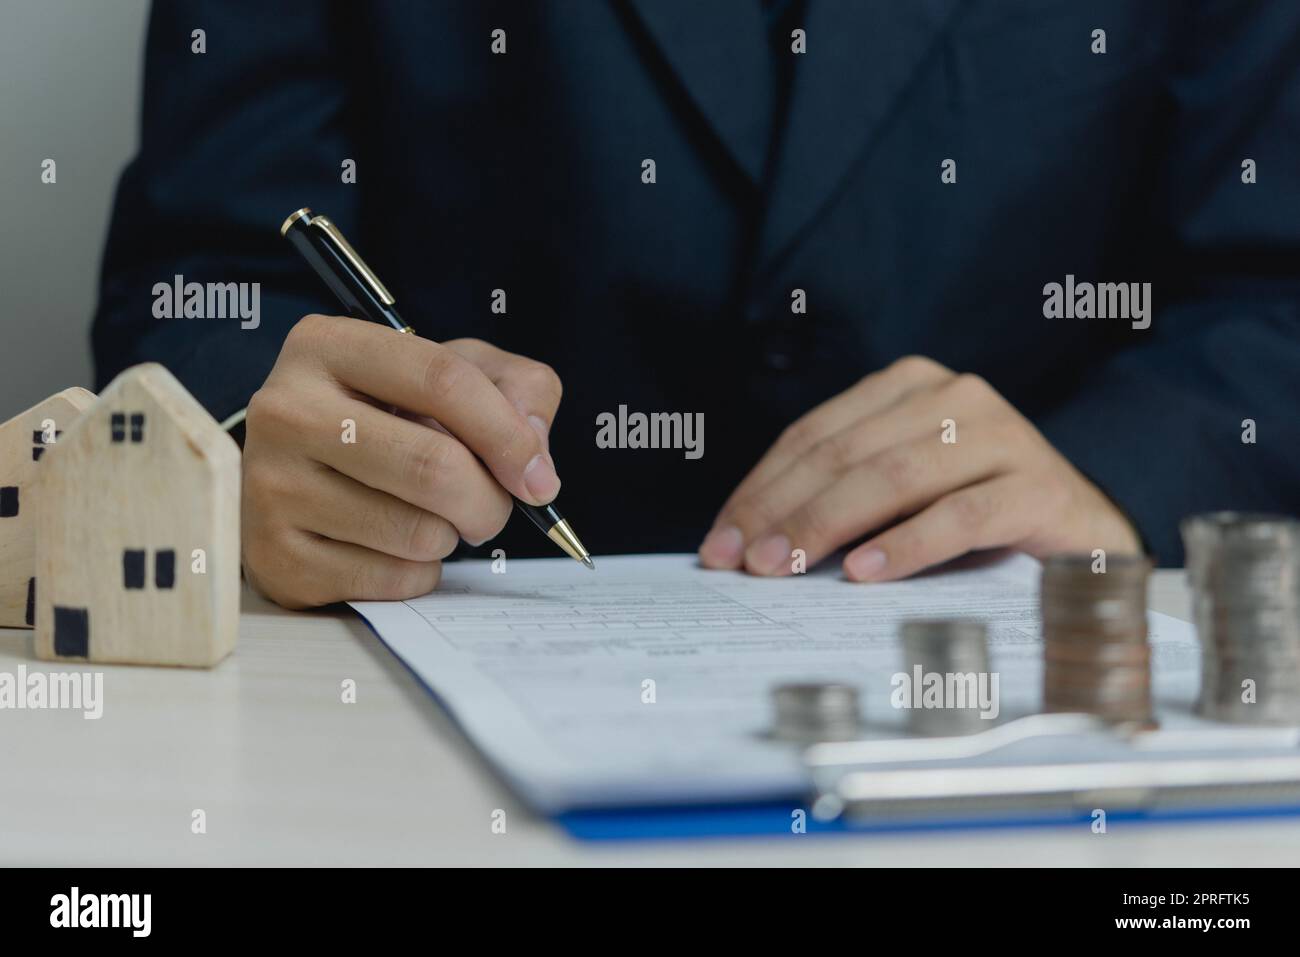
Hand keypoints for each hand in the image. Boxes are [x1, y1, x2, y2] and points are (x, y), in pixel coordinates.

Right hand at [241, 315, 562, 607]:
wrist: (297, 474)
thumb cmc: (386, 417)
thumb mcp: (452, 372)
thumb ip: (516, 390)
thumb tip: (533, 459)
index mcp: (329, 346)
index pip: (442, 379)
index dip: (507, 432)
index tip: (538, 474)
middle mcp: (285, 410)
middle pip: (434, 465)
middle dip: (489, 500)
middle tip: (490, 507)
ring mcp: (271, 487)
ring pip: (417, 532)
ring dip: (451, 536)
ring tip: (430, 517)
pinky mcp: (276, 559)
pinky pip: (392, 579)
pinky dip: (418, 572)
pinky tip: (394, 547)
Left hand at [699, 356, 1140, 580]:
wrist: (1083, 531)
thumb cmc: (972, 511)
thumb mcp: (898, 492)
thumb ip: (838, 497)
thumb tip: (749, 542)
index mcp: (907, 386)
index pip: (813, 436)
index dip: (760, 490)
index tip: (719, 542)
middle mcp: (953, 396)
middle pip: (845, 455)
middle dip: (782, 511)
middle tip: (742, 562)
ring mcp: (1001, 435)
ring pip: (894, 477)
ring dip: (829, 525)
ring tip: (784, 567)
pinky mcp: (1037, 486)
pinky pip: (960, 514)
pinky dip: (908, 544)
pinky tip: (865, 572)